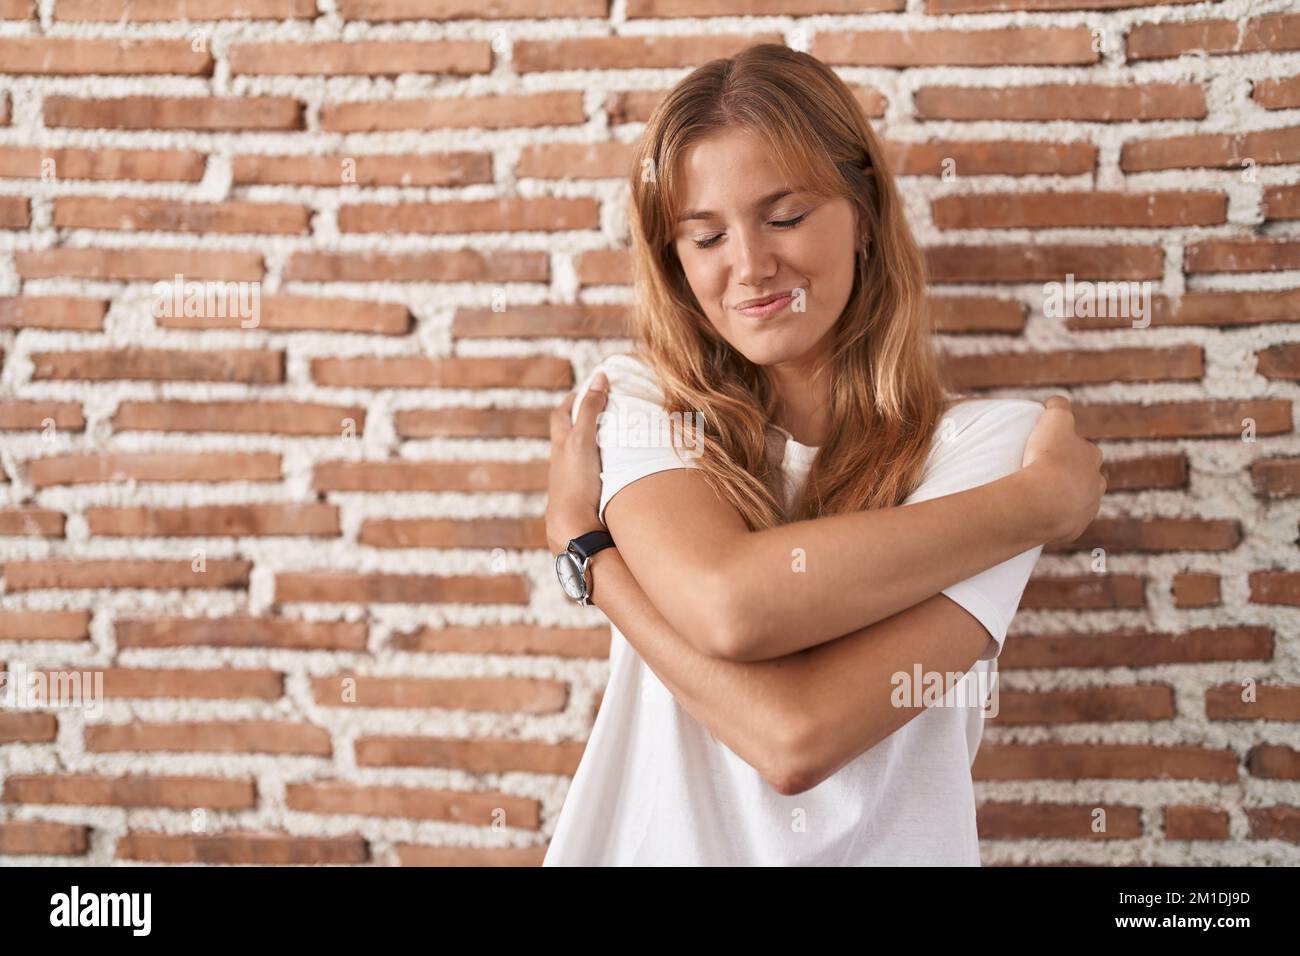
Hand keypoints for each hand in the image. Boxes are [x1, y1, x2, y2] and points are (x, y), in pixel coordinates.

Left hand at [546, 372, 608, 553]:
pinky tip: (617, 466)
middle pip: (569, 433)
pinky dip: (602, 464)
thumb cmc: (576, 481)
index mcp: (560, 444)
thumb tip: (599, 378)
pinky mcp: (584, 495)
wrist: (573, 526)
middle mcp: (563, 460)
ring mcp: (572, 478)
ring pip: (581, 454)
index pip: (561, 414)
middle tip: (605, 409)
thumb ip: (591, 409)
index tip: (591, 388)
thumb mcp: (583, 439)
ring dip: (595, 443)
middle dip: (584, 419)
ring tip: (617, 435)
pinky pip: (591, 472)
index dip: (574, 399)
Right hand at [1021, 395, 1105, 544]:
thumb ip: (1057, 406)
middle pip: (1085, 477)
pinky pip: (1063, 522)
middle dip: (1070, 475)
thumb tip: (1055, 401)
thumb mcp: (1053, 420)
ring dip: (1064, 499)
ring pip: (1077, 501)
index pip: (1084, 449)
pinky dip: (1053, 518)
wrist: (1042, 502)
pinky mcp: (1073, 529)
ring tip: (1039, 497)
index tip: (1049, 449)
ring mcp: (1086, 509)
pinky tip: (1036, 514)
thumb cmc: (1048, 458)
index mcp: (1093, 457)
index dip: (1067, 448)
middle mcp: (1096, 484)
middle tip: (1043, 474)